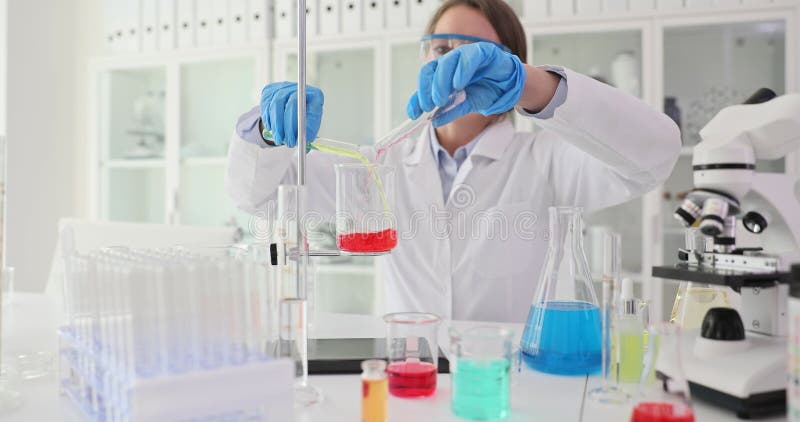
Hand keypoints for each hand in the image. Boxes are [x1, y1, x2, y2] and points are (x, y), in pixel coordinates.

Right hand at [260, 82, 323, 147]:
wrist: (294, 111)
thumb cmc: (306, 120)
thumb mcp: (311, 127)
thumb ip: (308, 132)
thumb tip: (305, 141)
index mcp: (314, 95)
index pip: (304, 105)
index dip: (296, 122)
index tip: (294, 138)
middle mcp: (298, 87)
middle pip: (289, 104)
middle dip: (285, 126)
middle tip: (284, 141)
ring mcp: (283, 87)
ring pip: (275, 105)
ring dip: (275, 125)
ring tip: (279, 139)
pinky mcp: (270, 90)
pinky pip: (266, 105)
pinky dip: (267, 119)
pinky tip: (272, 128)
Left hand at [406, 42, 525, 126]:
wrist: (511, 87)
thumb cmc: (487, 91)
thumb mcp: (465, 105)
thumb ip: (450, 110)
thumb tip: (433, 121)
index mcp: (444, 73)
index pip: (425, 81)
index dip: (417, 97)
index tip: (415, 113)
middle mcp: (451, 62)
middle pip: (431, 70)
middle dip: (427, 89)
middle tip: (429, 106)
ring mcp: (465, 55)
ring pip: (446, 62)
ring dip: (441, 82)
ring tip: (441, 98)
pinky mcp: (481, 51)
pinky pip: (468, 57)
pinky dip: (461, 70)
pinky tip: (458, 84)